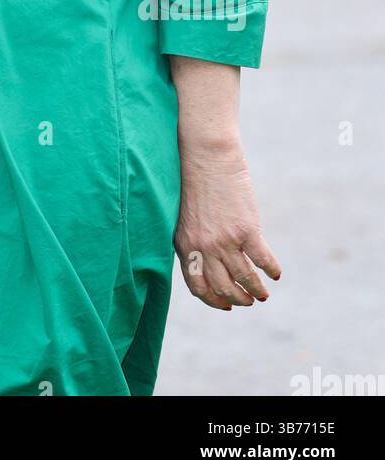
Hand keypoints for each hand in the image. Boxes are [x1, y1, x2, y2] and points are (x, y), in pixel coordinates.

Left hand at [174, 136, 281, 310]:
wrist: (206, 154)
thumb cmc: (194, 179)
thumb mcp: (184, 215)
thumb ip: (193, 239)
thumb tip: (207, 260)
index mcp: (185, 243)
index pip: (197, 285)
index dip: (213, 300)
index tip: (226, 305)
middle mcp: (203, 247)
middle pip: (222, 287)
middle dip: (237, 299)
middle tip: (249, 301)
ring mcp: (225, 240)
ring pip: (244, 278)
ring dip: (256, 290)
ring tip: (264, 292)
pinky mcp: (246, 230)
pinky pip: (262, 260)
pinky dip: (271, 270)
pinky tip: (275, 272)